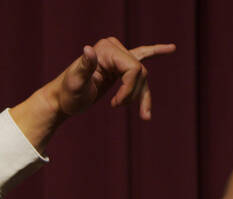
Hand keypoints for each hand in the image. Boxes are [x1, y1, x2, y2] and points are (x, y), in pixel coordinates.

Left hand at [49, 37, 175, 120]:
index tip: (116, 104)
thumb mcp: (75, 83)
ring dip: (143, 95)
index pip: (133, 68)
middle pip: (139, 72)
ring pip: (142, 75)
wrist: (61, 100)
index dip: (129, 88)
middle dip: (132, 93)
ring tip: (145, 115)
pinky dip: (155, 55)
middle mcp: (114, 48)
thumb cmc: (67, 93)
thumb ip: (83, 66)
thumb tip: (88, 50)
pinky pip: (142, 59)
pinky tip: (171, 48)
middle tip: (116, 106)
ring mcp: (118, 56)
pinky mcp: (120, 66)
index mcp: (107, 49)